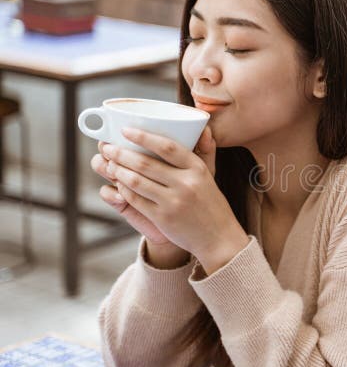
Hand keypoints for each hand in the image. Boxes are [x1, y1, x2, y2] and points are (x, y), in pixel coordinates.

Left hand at [101, 126, 248, 272]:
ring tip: (110, 163)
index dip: (143, 137)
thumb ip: (205, 152)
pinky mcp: (163, 218)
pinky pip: (136, 199)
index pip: (167, 146)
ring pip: (137, 181)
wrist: (218, 238)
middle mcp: (186, 184)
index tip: (126, 130)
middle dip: (121, 153)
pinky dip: (124, 189)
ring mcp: (173, 202)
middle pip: (145, 163)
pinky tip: (119, 184)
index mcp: (197, 169)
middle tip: (108, 147)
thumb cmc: (211, 204)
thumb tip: (203, 128)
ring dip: (118, 170)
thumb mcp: (211, 176)